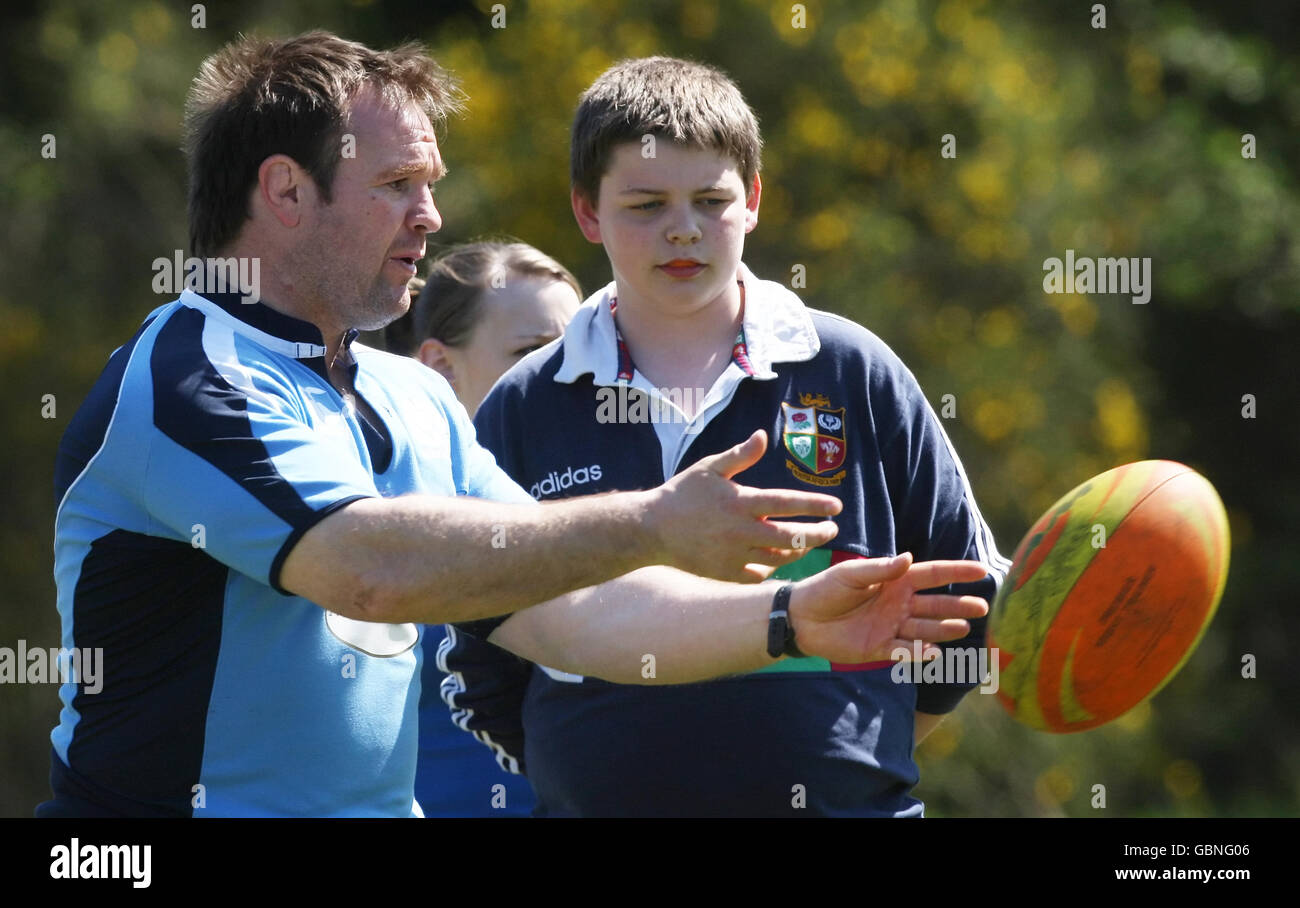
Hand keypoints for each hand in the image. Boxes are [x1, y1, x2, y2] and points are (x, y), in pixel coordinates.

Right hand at [644, 430, 841, 582]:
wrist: (652, 529)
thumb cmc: (682, 493)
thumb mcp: (709, 467)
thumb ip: (740, 455)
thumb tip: (763, 436)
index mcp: (739, 501)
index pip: (786, 503)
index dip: (814, 505)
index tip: (836, 507)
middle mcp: (740, 530)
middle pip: (791, 536)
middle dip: (817, 534)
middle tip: (832, 530)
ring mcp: (733, 555)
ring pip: (778, 558)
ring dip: (799, 551)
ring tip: (810, 543)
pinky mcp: (725, 573)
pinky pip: (758, 575)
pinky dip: (772, 568)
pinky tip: (778, 559)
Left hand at [788, 553, 989, 663]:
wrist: (801, 617)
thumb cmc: (825, 588)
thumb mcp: (851, 573)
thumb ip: (880, 569)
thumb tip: (909, 558)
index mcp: (894, 581)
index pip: (931, 574)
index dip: (956, 571)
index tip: (981, 570)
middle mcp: (898, 604)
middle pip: (935, 604)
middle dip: (958, 605)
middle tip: (982, 607)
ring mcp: (892, 627)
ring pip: (925, 629)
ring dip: (944, 629)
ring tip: (963, 628)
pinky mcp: (880, 648)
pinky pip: (904, 651)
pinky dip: (919, 653)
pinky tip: (934, 653)